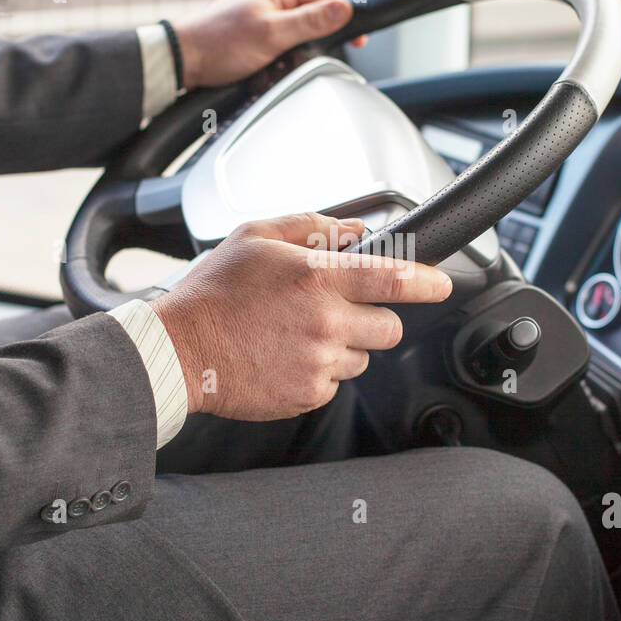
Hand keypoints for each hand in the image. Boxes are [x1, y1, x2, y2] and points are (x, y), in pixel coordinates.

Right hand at [151, 213, 451, 422]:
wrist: (178, 350)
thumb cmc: (213, 292)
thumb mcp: (256, 236)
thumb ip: (314, 227)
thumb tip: (357, 230)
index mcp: (317, 277)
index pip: (398, 278)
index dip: (429, 281)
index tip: (441, 283)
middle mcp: (325, 321)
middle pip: (390, 327)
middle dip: (376, 317)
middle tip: (340, 310)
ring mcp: (318, 362)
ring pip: (363, 357)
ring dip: (344, 345)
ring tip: (299, 333)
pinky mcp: (307, 394)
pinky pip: (334, 382)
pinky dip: (319, 371)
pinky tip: (285, 356)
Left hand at [173, 0, 364, 89]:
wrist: (182, 62)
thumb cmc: (218, 44)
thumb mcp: (272, 34)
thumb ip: (309, 21)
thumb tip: (343, 8)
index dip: (344, 13)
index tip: (359, 35)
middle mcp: (268, 0)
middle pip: (311, 14)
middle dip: (320, 36)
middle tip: (327, 54)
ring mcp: (259, 18)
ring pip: (297, 33)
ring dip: (299, 50)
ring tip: (293, 63)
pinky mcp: (251, 37)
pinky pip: (280, 45)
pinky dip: (283, 58)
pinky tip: (277, 69)